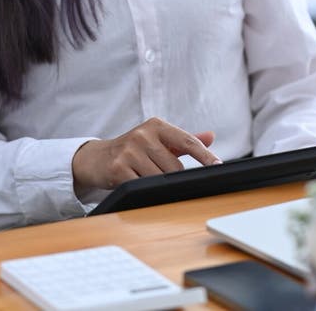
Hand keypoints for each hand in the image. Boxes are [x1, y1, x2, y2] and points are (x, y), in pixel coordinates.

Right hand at [72, 117, 220, 191]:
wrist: (96, 158)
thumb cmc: (133, 149)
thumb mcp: (158, 140)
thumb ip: (184, 140)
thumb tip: (211, 136)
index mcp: (156, 125)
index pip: (187, 140)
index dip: (205, 155)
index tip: (219, 165)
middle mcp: (143, 134)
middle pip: (175, 167)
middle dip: (172, 177)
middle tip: (159, 174)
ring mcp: (130, 151)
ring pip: (160, 179)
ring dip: (157, 184)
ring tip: (144, 176)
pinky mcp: (119, 168)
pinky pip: (142, 186)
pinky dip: (143, 190)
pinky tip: (136, 183)